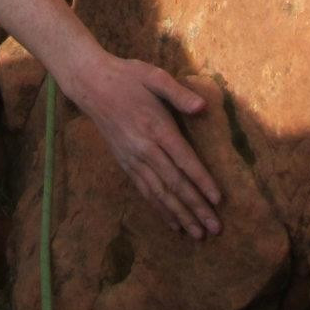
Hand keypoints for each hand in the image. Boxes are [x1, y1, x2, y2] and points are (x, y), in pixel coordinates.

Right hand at [70, 56, 222, 239]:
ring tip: (197, 234)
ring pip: (159, 193)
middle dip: (195, 207)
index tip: (218, 200)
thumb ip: (178, 93)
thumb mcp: (154, 76)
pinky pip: (145, 191)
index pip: (183, 159)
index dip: (201, 181)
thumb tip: (202, 107)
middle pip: (174, 183)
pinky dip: (160, 209)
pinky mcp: (125, 163)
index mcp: (156, 127)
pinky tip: (173, 223)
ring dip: (179, 215)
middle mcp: (144, 148)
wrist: (91, 85)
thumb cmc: (127, 77)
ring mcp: (132, 159)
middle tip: (214, 228)